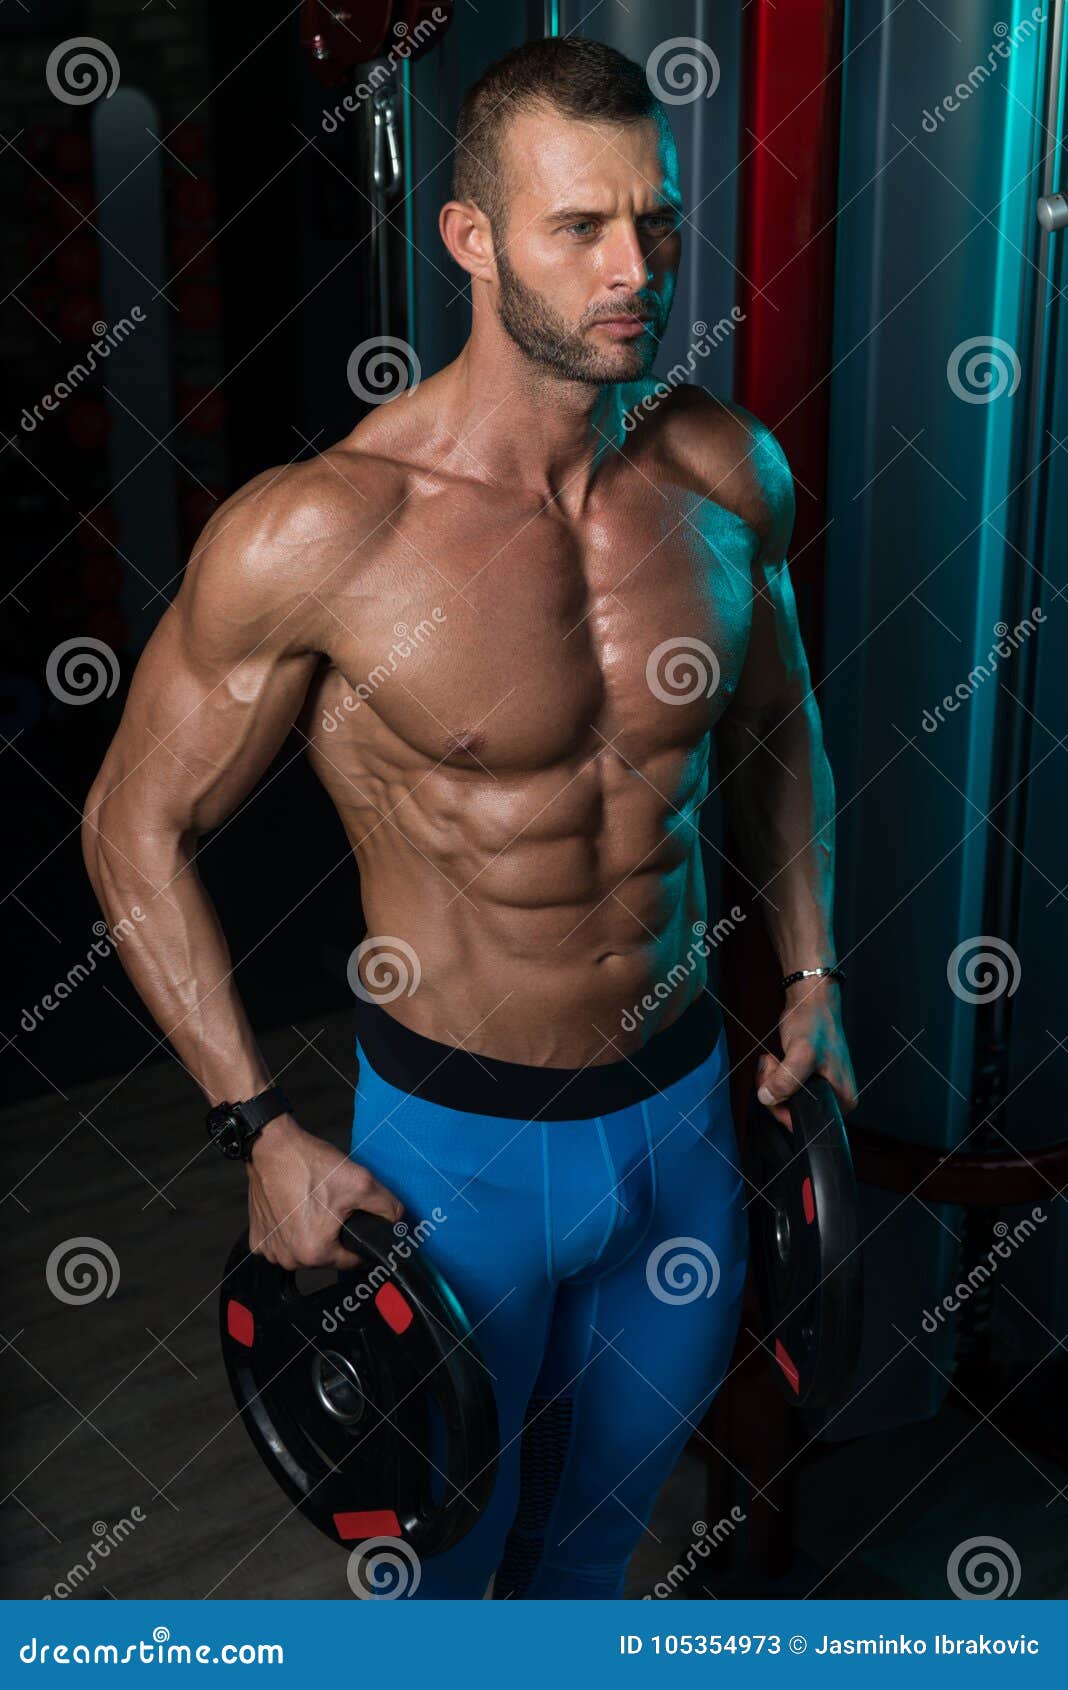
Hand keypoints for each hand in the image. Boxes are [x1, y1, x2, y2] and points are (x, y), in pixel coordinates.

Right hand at [245, 1114, 402, 1269]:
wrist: (273, 1147)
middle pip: (326, 1256)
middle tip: (333, 1207)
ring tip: (313, 1205)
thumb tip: (399, 1221)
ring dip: (311, 1234)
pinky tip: (294, 1209)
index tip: (355, 1223)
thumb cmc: (308, 1165)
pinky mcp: (257, 1238)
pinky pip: (282, 1243)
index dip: (360, 1242)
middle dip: (334, 1235)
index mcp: (315, 1252)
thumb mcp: (361, 1182)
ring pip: (304, 1251)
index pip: (351, 1260)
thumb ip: (387, 1207)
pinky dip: (289, 1231)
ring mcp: (270, 1250)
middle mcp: (290, 1258)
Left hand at [755, 981, 857, 1129]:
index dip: (784, 1109)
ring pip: (783, 1099)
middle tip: (775, 1066)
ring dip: (771, 1080)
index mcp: (842, 1099)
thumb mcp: (802, 1053)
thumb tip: (768, 1097)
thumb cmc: (816, 1023)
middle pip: (791, 1111)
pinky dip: (773, 1075)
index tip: (776, 1088)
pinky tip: (776, 1060)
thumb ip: (786, 1080)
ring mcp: (817, 1088)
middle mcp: (832, 1097)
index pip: (807, 1123)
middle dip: (775, 1090)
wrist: (810, 1001)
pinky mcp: (804, 1078)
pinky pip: (781, 1087)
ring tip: (776, 1059)